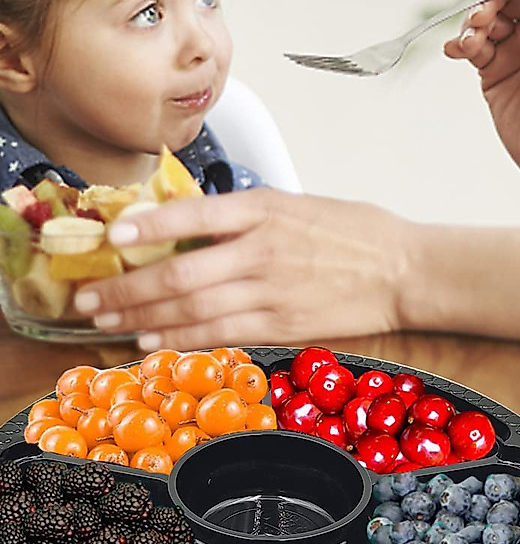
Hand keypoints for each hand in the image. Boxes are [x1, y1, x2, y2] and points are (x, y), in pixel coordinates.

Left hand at [73, 190, 408, 351]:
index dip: (147, 226)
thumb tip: (198, 225)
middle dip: (126, 287)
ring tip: (109, 322)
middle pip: (178, 271)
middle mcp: (262, 249)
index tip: (113, 235)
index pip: (193, 214)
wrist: (405, 269)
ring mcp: (270, 290)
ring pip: (190, 307)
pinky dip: (182, 337)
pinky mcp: (281, 324)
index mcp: (267, 209)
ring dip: (143, 316)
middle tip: (90, 297)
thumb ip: (251, 216)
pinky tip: (155, 339)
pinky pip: (220, 332)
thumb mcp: (302, 204)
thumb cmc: (359, 232)